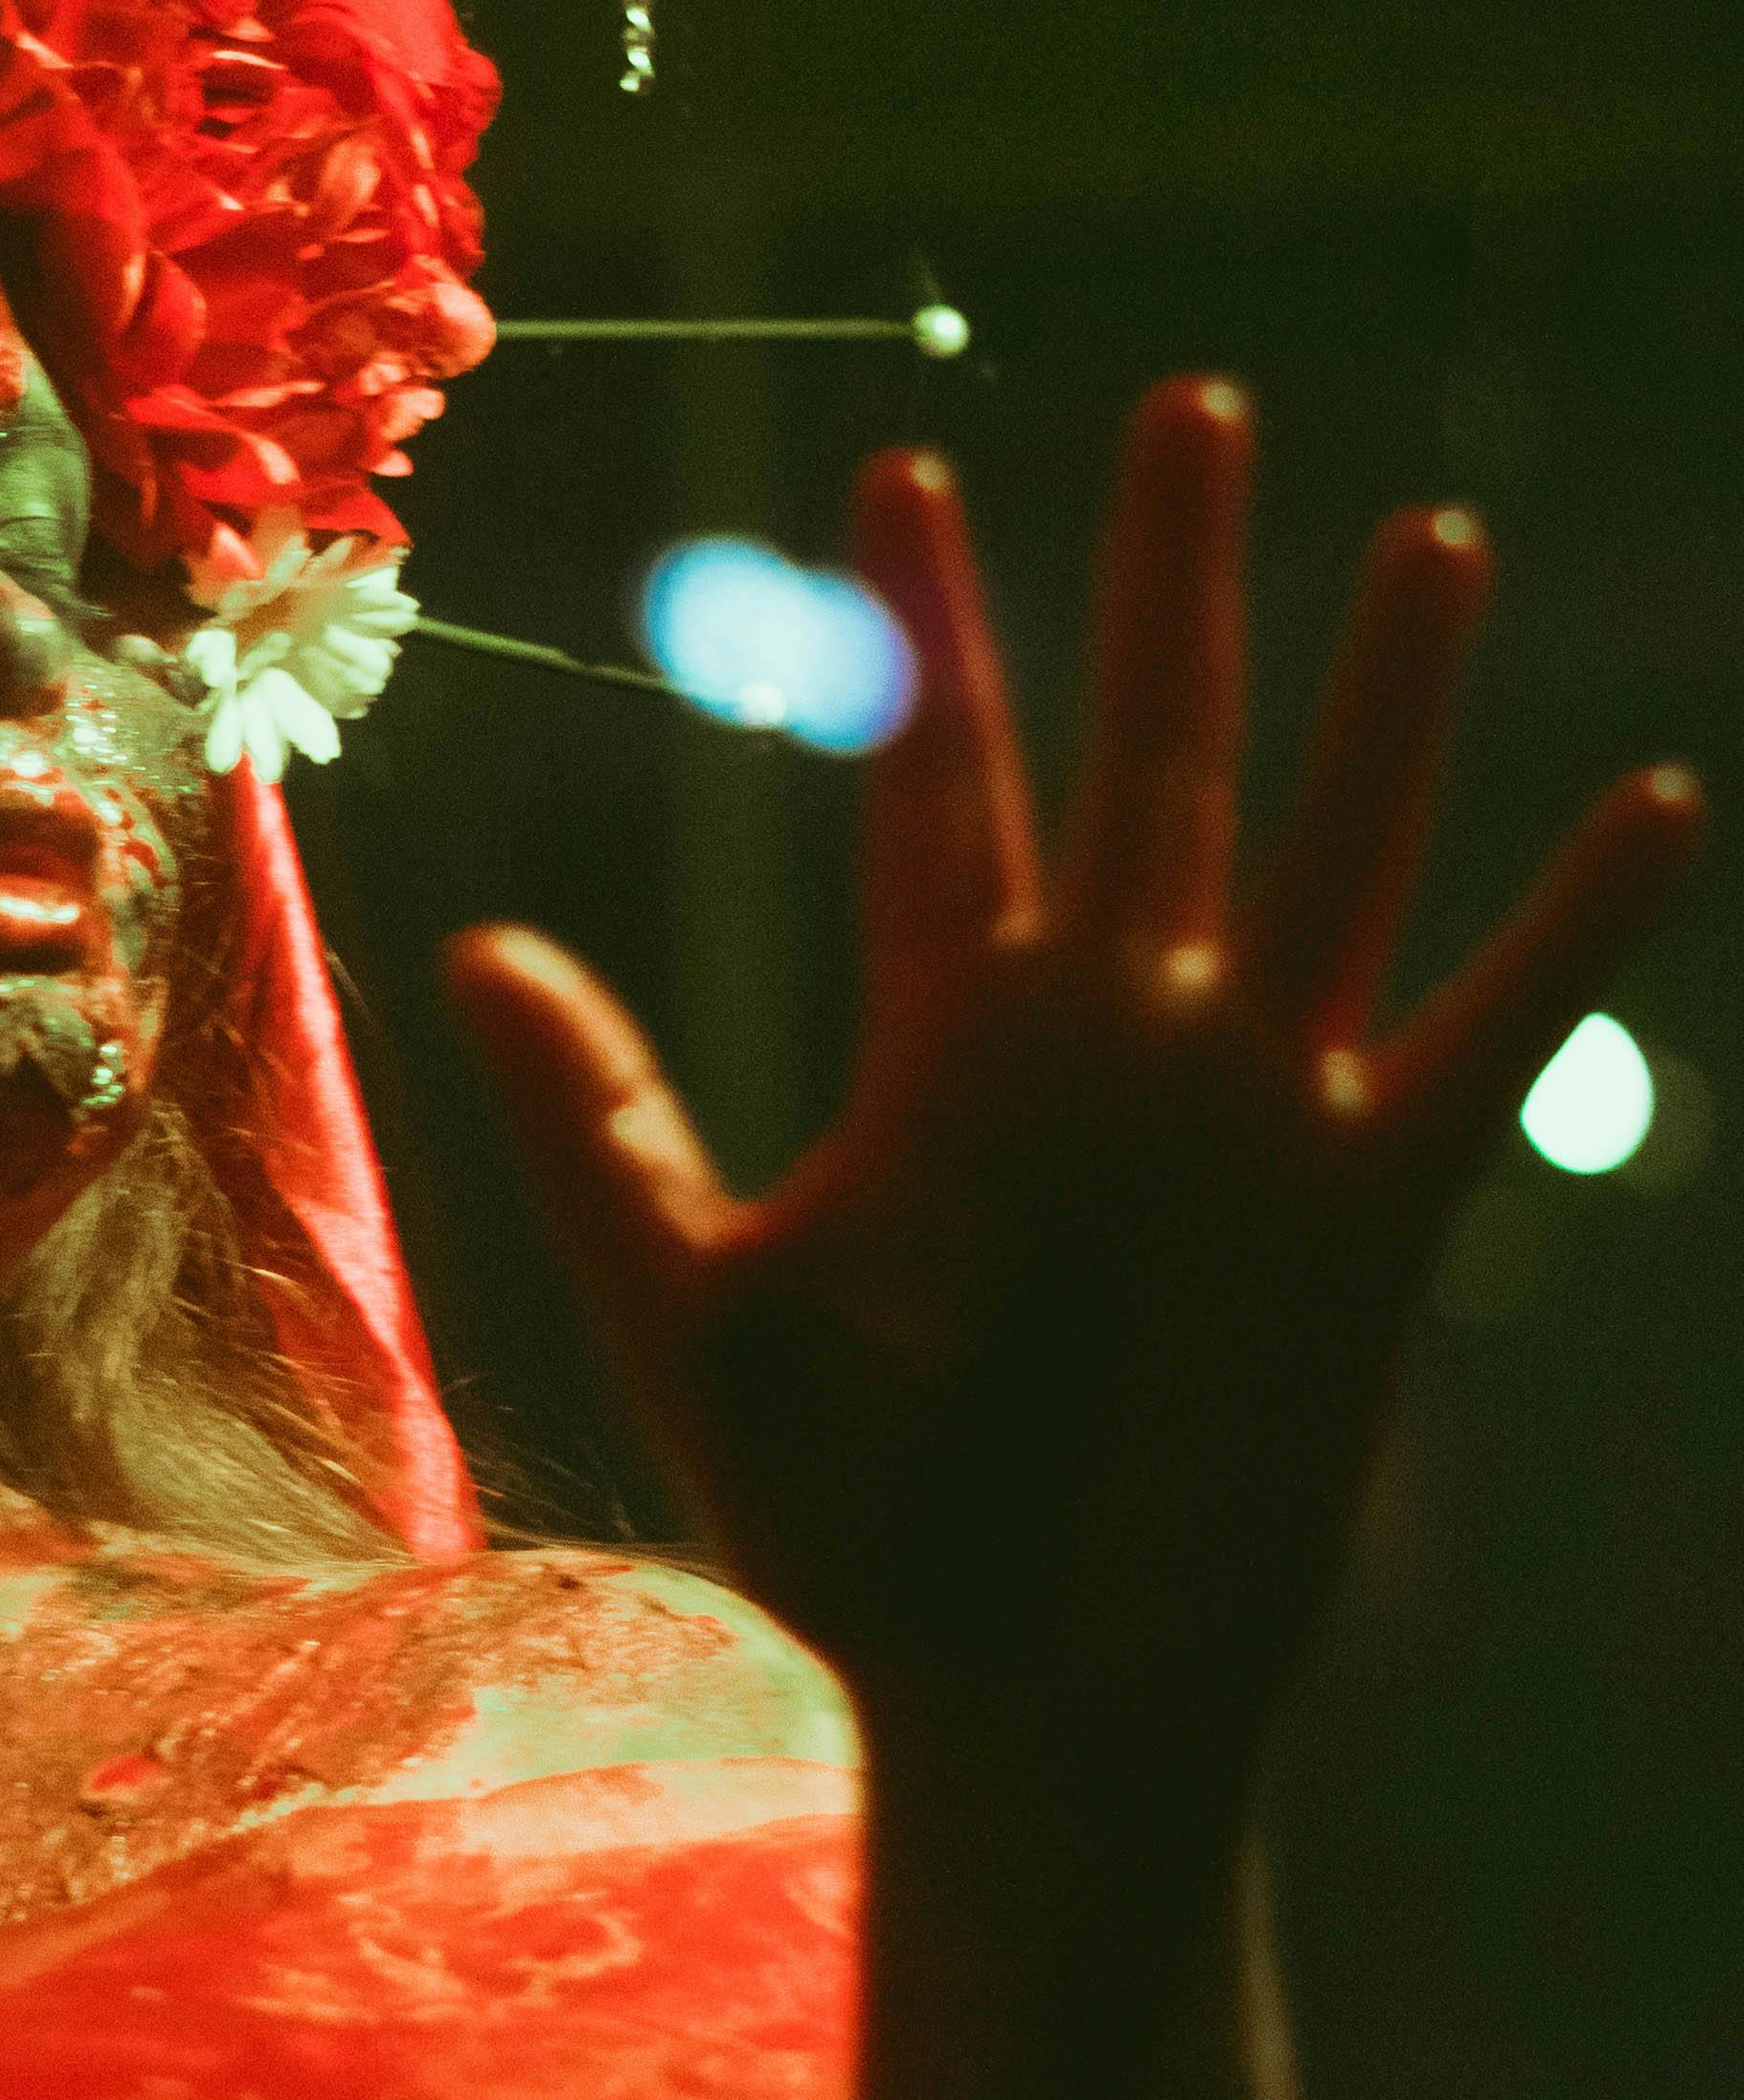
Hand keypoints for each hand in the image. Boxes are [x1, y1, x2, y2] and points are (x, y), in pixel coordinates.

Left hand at [450, 381, 1702, 1862]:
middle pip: (1150, 753)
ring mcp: (1251, 1109)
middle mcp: (1111, 1036)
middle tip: (1194, 403)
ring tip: (1429, 536)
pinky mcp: (1369, 1208)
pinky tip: (1654, 801)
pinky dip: (1574, 926)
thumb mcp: (698, 1311)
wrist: (1023, 1696)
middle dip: (1169, 581)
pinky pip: (1493, 1032)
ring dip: (1386, 698)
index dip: (924, 632)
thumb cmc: (846, 1533)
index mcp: (950, 1040)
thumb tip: (474, 946)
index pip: (935, 783)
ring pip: (1338, 845)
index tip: (899, 475)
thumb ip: (599, 1122)